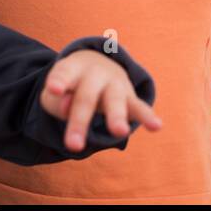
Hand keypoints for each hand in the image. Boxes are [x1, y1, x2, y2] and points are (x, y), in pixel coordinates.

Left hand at [40, 50, 162, 151]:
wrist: (97, 64)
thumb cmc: (70, 84)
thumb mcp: (54, 91)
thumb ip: (54, 101)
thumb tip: (67, 108)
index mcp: (73, 68)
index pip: (64, 74)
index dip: (59, 81)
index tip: (54, 89)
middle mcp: (96, 73)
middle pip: (87, 97)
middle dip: (80, 121)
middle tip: (74, 146)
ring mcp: (115, 84)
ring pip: (114, 101)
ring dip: (116, 117)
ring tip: (120, 132)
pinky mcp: (129, 97)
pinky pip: (139, 107)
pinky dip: (147, 117)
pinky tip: (157, 127)